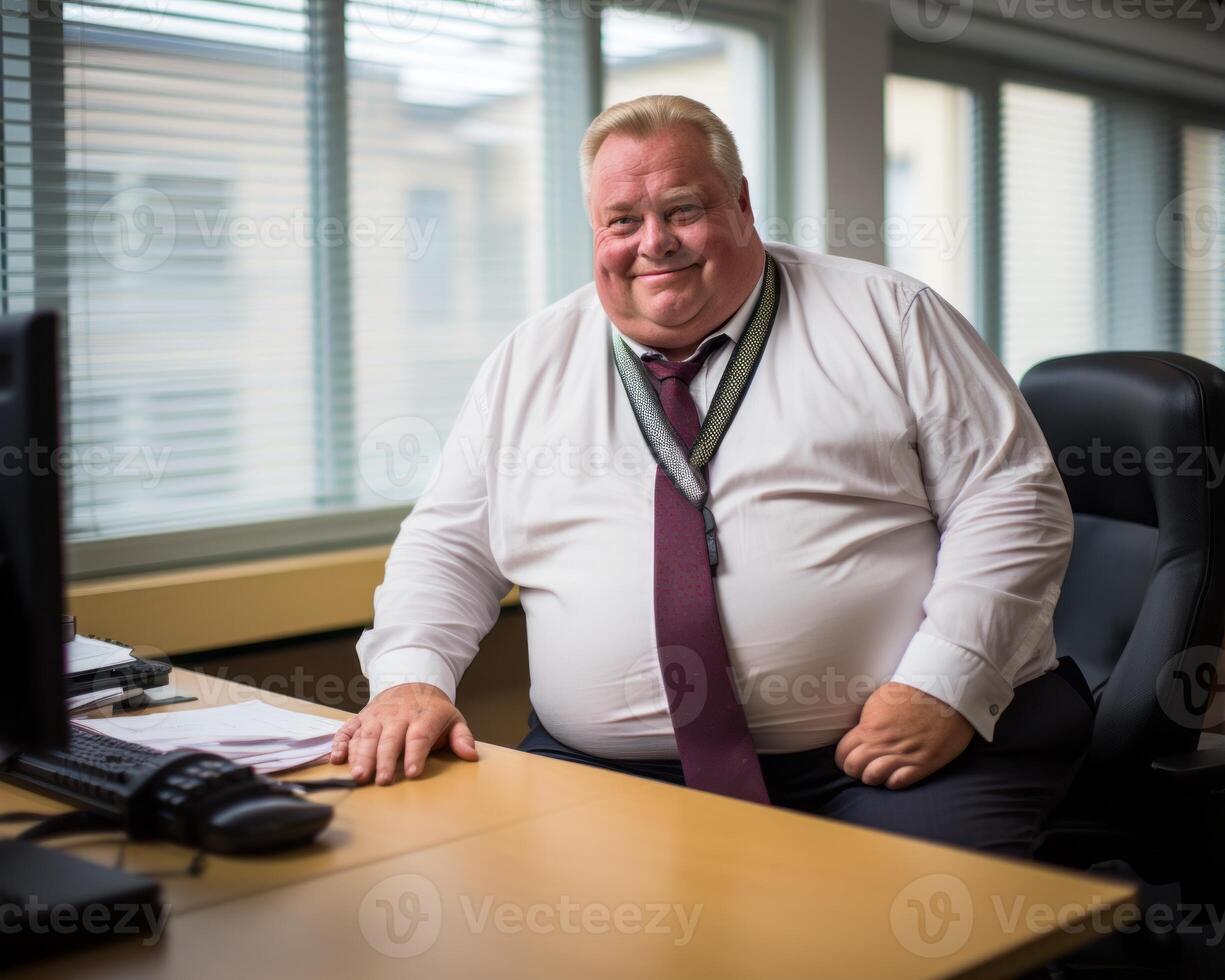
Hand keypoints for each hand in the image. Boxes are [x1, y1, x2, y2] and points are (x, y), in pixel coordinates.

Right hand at [329, 682, 477, 785]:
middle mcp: (398, 716)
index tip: (413, 773)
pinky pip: (347, 729)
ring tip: (359, 776)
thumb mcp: (453, 720)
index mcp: (423, 716)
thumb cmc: (433, 711)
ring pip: (367, 735)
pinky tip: (336, 759)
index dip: (415, 755)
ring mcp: (377, 716)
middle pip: (390, 738)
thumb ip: (462, 738)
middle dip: (385, 760)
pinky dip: (339, 743)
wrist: (412, 683)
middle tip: (382, 781)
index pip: (419, 736)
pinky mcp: (362, 717)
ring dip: (360, 756)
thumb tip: (471, 755)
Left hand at [834, 682, 973, 790]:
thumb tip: (858, 734)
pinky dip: (894, 783)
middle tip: (865, 767)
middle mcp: (882, 742)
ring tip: (882, 772)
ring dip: (874, 777)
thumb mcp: (881, 701)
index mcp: (870, 726)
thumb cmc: (913, 693)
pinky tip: (898, 775)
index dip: (845, 759)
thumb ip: (868, 722)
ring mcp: (902, 754)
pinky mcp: (924, 763)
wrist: (947, 692)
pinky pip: (898, 783)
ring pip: (872, 777)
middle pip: (853, 768)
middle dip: (856, 771)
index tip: (852, 759)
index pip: (842, 753)